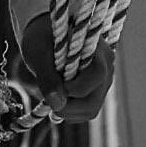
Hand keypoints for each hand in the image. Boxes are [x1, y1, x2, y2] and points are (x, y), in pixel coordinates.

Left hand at [19, 11, 112, 125]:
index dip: (76, 88)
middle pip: (94, 101)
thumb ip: (48, 78)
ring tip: (51, 97)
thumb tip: (58, 105)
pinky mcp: (96, 91)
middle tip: (49, 100)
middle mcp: (106, 67)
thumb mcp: (39, 54)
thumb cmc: (41, 37)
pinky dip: (70, 111)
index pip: (97, 75)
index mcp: (97, 49)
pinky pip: (87, 110)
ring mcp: (103, 81)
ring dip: (68, 111)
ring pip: (91, 110)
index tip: (57, 84)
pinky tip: (57, 99)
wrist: (45, 35)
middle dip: (69, 107)